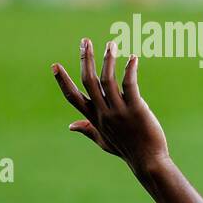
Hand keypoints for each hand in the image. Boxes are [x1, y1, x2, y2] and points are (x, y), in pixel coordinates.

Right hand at [52, 39, 169, 174]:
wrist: (148, 161)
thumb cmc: (127, 150)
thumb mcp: (103, 141)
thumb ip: (88, 130)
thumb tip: (71, 126)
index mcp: (94, 118)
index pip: (73, 97)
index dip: (62, 81)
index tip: (55, 65)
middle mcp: (103, 112)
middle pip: (89, 81)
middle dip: (86, 59)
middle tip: (85, 41)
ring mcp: (119, 111)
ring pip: (108, 80)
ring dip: (108, 59)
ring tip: (111, 44)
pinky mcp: (136, 109)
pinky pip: (130, 85)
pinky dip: (130, 70)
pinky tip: (133, 58)